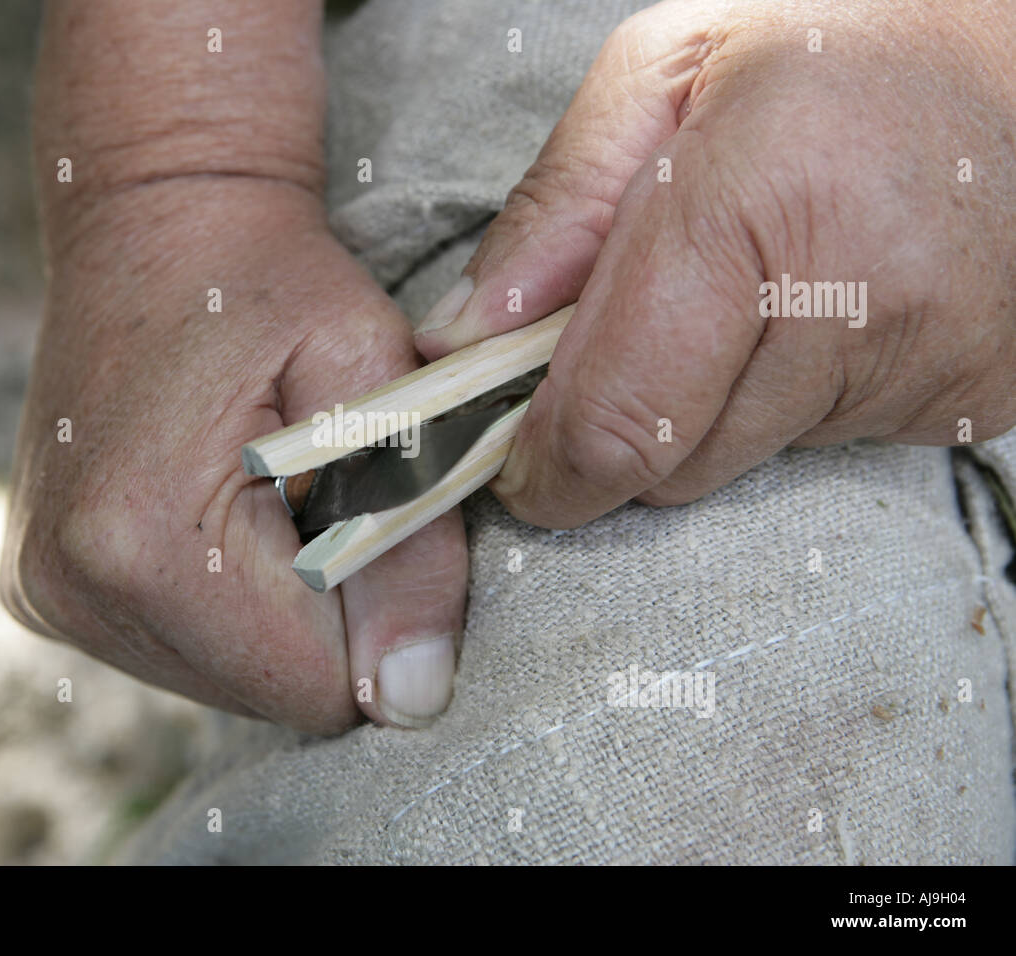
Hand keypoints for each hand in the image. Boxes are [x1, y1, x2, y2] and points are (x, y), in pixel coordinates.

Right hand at [0, 179, 467, 732]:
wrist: (155, 219)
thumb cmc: (270, 284)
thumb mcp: (372, 386)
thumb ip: (409, 546)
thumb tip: (414, 700)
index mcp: (145, 539)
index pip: (312, 686)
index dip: (376, 623)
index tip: (374, 522)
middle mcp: (73, 586)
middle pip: (264, 692)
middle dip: (323, 618)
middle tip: (318, 494)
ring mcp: (46, 593)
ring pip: (223, 679)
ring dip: (272, 611)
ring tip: (264, 494)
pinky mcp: (42, 588)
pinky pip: (174, 647)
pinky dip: (223, 602)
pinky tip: (217, 511)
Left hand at [415, 0, 1015, 527]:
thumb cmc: (840, 36)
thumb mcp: (668, 68)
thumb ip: (555, 206)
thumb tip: (464, 334)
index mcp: (760, 200)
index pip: (617, 417)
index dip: (547, 466)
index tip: (519, 469)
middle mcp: (856, 296)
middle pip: (670, 465)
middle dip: (620, 429)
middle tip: (636, 337)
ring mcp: (927, 359)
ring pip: (740, 462)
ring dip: (708, 407)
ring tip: (751, 290)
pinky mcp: (972, 397)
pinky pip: (824, 446)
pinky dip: (790, 399)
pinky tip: (822, 309)